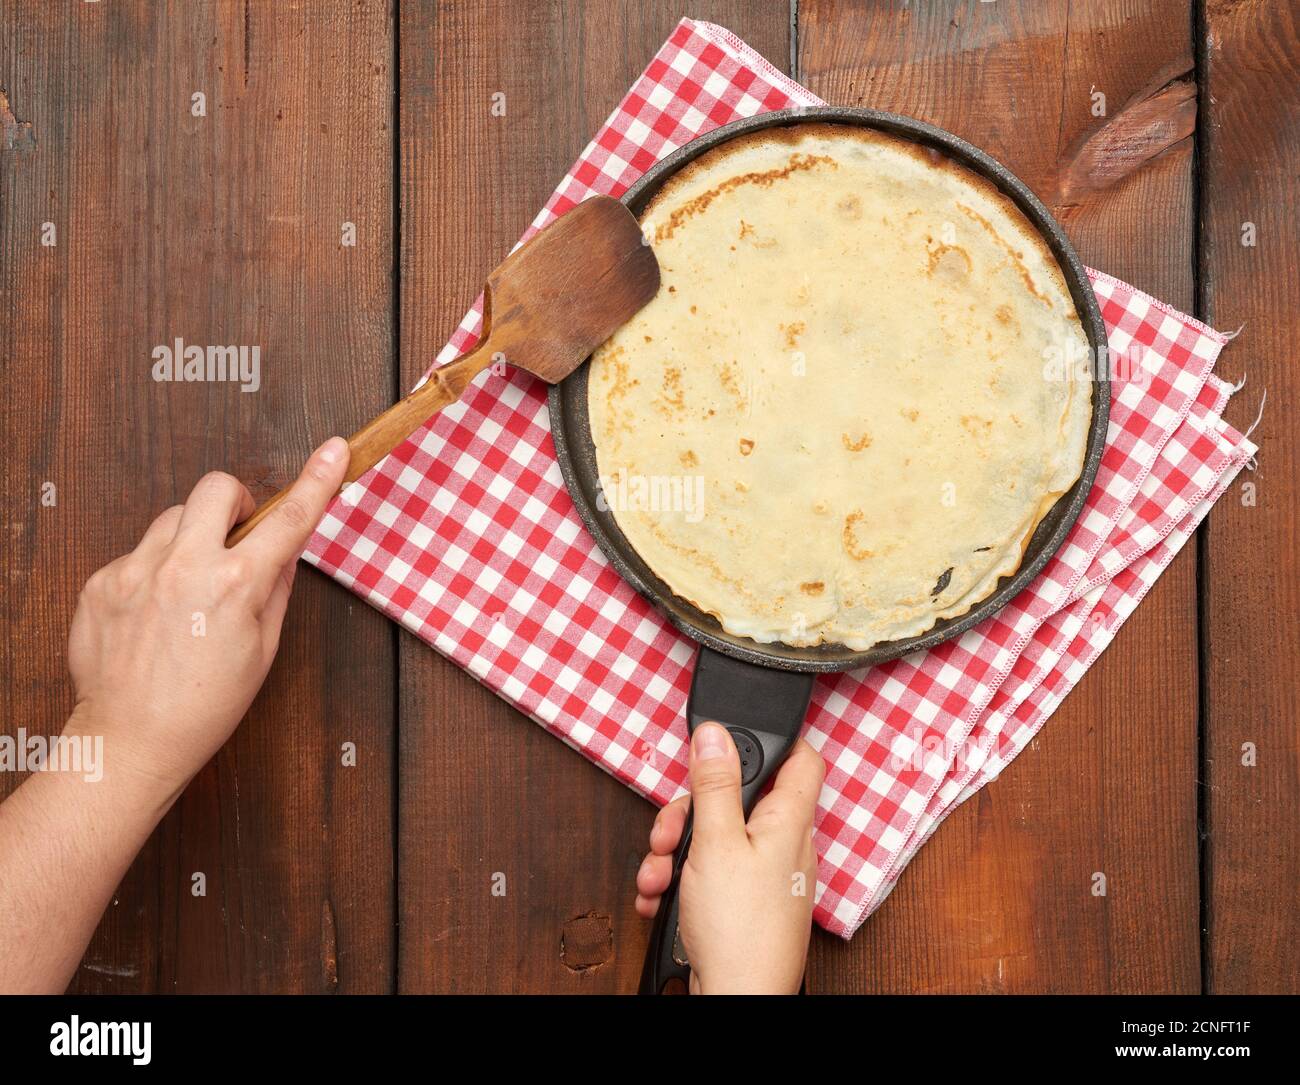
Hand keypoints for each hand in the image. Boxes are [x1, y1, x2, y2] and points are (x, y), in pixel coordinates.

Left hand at [65, 437, 349, 800]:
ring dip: (190, 539)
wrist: (130, 740)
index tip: (333, 451)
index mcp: (235, 586)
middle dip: (233, 502)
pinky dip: (153, 572)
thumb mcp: (262, 649)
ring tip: (188, 590)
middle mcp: (184, 568)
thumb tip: (283, 550)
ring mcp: (136, 571)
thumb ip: (276, 589)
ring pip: (172, 518)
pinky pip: (137, 553)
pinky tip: (154, 615)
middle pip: (215, 488)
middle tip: (236, 534)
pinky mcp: (102, 582)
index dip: (318, 481)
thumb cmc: (205, 705)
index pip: (288, 520)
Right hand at [635, 725, 824, 993]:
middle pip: (737, 799)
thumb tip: (716, 734)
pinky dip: (681, 880)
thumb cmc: (741, 929)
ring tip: (661, 873)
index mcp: (788, 819)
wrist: (738, 998)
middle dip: (692, 811)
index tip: (730, 743)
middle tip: (673, 830)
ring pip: (715, 837)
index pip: (801, 758)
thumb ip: (716, 785)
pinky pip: (709, 872)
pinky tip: (664, 896)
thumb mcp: (716, 842)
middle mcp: (782, 844)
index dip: (771, 742)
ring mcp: (764, 874)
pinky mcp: (744, 901)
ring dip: (677, 851)